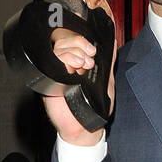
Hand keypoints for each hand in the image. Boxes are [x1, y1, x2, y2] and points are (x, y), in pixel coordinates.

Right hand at [42, 27, 116, 144]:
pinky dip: (64, 60)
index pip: (74, 35)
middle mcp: (65, 61)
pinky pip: (52, 61)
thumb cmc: (94, 106)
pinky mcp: (49, 78)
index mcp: (77, 57)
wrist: (83, 126)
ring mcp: (56, 68)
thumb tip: (113, 39)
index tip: (91, 45)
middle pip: (65, 37)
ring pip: (58, 47)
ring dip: (73, 52)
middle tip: (89, 58)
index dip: (81, 35)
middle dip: (79, 44)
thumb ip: (109, 59)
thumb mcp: (105, 79)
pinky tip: (73, 69)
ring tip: (83, 66)